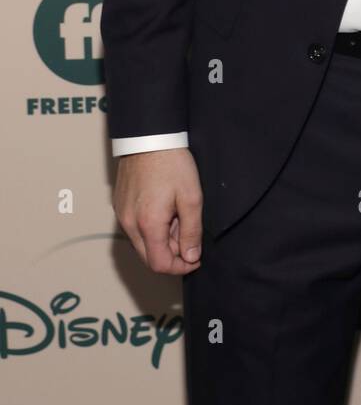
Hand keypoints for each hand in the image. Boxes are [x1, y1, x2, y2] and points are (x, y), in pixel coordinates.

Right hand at [114, 148, 203, 274]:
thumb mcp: (191, 197)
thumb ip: (192, 231)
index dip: (181, 267)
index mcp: (148, 224)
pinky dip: (152, 228)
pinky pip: (135, 229)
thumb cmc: (171, 163)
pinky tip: (165, 210)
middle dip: (173, 254)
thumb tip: (191, 256)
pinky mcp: (120, 206)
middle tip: (189, 234)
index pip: (160, 264)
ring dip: (163, 240)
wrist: (149, 137)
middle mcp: (129, 224)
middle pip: (149, 258)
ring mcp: (122, 215)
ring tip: (178, 216)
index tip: (196, 258)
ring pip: (142, 244)